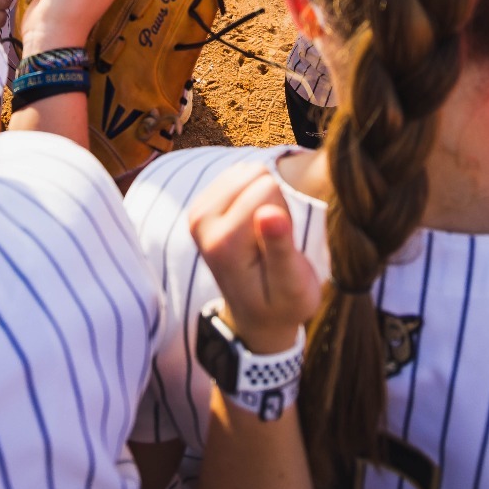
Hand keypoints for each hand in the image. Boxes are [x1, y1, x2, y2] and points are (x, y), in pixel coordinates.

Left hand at [188, 162, 321, 353]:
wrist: (256, 316)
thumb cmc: (282, 303)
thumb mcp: (291, 285)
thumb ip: (280, 248)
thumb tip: (269, 212)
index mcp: (224, 243)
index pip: (268, 188)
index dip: (285, 214)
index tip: (281, 246)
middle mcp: (201, 222)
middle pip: (256, 175)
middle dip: (274, 204)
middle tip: (272, 243)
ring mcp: (197, 213)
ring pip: (247, 172)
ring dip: (264, 200)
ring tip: (262, 238)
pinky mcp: (200, 205)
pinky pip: (238, 174)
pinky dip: (251, 196)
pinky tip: (252, 227)